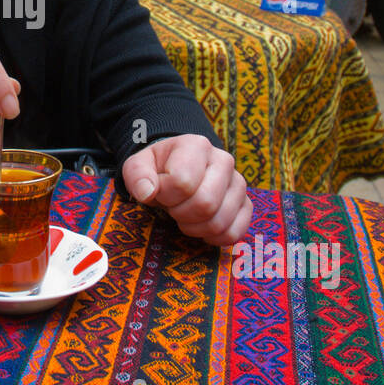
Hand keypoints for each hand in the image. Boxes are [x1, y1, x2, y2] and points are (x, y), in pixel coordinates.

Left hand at [122, 134, 251, 246]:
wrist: (179, 170)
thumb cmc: (159, 169)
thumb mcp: (139, 166)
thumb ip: (137, 176)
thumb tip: (147, 192)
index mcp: (197, 146)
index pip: (182, 182)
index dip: (165, 195)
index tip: (160, 191)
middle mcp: (224, 161)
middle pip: (205, 204)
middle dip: (180, 213)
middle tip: (172, 207)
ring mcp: (238, 184)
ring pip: (219, 222)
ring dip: (194, 228)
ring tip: (185, 215)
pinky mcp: (246, 205)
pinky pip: (234, 233)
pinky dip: (213, 238)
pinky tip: (201, 227)